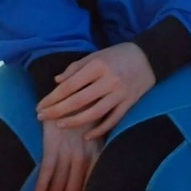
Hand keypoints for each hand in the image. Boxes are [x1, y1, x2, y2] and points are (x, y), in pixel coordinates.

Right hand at [35, 120, 100, 190]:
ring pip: (61, 183)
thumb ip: (94, 157)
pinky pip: (48, 170)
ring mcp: (69, 149)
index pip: (92, 184)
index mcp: (98, 152)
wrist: (75, 94)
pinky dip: (41, 187)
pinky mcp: (53, 144)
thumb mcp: (96, 137)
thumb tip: (91, 184)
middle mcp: (85, 153)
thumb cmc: (86, 117)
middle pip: (76, 188)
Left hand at [36, 43, 155, 139]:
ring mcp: (121, 92)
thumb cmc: (119, 55)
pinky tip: (87, 136)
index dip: (52, 98)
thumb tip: (57, 82)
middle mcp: (109, 80)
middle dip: (56, 111)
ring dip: (74, 122)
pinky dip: (99, 130)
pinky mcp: (130, 101)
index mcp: (99, 65)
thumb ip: (76, 68)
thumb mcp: (97, 54)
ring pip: (94, 113)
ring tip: (60, 125)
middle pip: (78, 101)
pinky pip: (113, 119)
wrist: (150, 56)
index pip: (69, 86)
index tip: (40, 106)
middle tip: (42, 118)